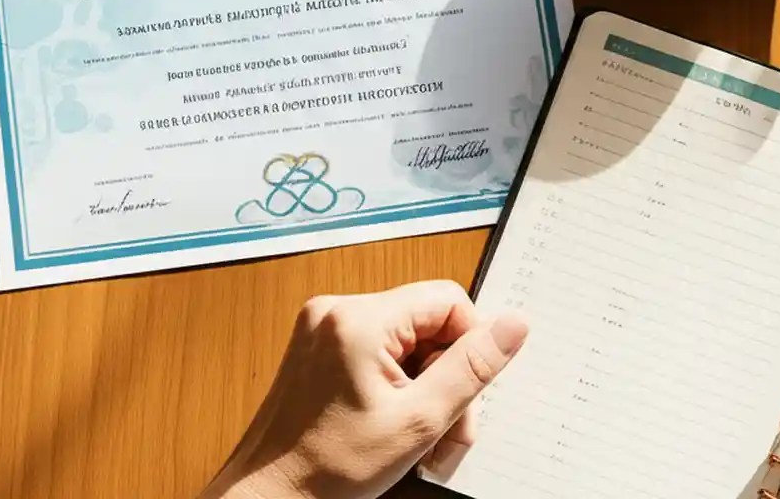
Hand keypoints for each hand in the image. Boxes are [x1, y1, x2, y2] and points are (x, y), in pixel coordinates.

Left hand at [199, 280, 528, 498]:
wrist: (267, 498)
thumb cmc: (326, 468)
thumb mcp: (418, 422)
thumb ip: (471, 368)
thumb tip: (513, 326)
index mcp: (359, 320)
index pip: (447, 300)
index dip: (468, 346)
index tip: (463, 393)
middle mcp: (337, 311)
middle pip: (428, 324)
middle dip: (446, 378)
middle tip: (445, 432)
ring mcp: (324, 328)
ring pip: (408, 342)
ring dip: (425, 389)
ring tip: (421, 439)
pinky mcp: (320, 347)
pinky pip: (381, 351)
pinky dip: (399, 387)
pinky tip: (396, 426)